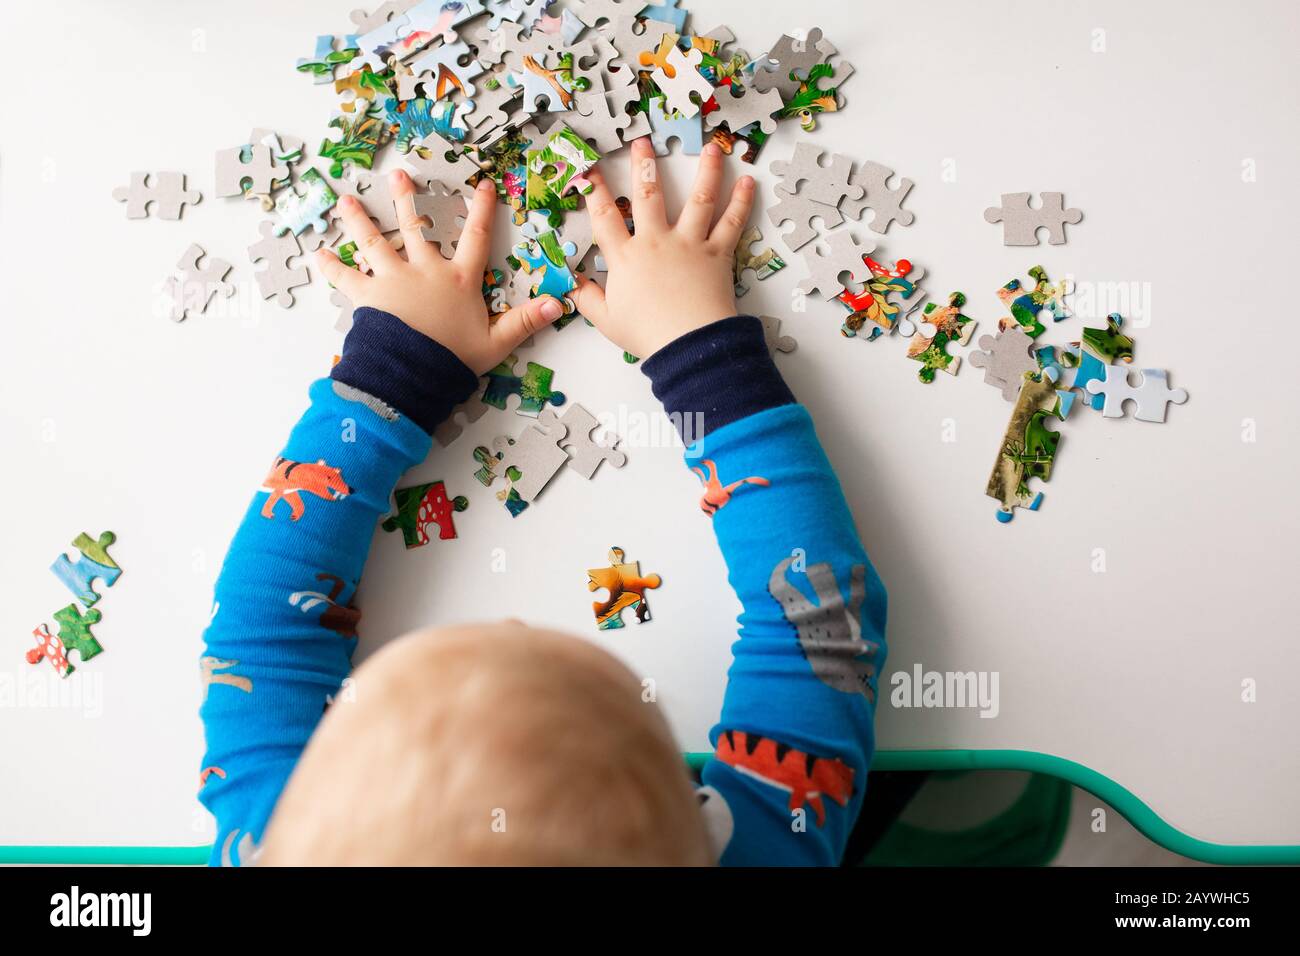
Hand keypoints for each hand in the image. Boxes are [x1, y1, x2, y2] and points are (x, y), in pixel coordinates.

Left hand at [316, 169, 565, 374]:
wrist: (414, 373)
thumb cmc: (454, 359)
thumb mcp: (496, 343)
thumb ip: (525, 321)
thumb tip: (558, 304)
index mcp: (459, 280)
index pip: (475, 237)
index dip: (482, 209)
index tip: (483, 184)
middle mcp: (426, 270)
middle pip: (417, 227)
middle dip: (408, 198)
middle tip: (400, 175)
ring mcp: (394, 279)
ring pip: (375, 242)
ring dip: (360, 220)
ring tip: (347, 201)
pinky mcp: (368, 295)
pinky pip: (346, 277)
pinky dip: (332, 266)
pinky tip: (319, 253)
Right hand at [572, 138, 754, 358]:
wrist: (688, 345)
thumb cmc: (647, 334)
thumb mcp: (607, 320)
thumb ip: (588, 298)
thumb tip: (572, 284)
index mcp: (626, 258)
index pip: (604, 217)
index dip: (594, 191)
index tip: (589, 169)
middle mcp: (657, 242)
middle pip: (648, 196)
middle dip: (643, 166)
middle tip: (642, 142)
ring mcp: (689, 244)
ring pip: (698, 199)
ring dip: (705, 171)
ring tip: (710, 148)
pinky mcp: (717, 253)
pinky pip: (731, 223)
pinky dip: (741, 201)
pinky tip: (747, 182)